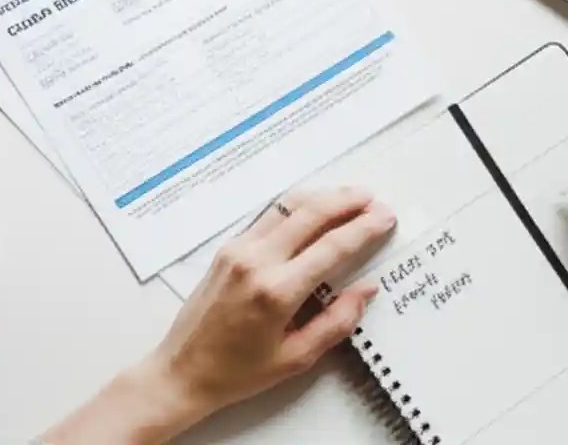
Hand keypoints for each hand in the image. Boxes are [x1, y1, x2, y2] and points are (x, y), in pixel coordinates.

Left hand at [44, 188, 394, 444]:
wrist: (182, 371)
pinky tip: (313, 207)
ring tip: (350, 196)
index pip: (331, 247)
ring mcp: (238, 250)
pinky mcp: (227, 248)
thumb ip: (337, 321)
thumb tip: (367, 289)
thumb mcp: (297, 358)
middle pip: (310, 213)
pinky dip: (296, 206)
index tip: (385, 217)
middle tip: (374, 199)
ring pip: (287, 206)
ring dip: (322, 196)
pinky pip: (268, 216)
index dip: (363, 228)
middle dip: (347, 201)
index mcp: (277, 292)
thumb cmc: (238, 372)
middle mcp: (256, 261)